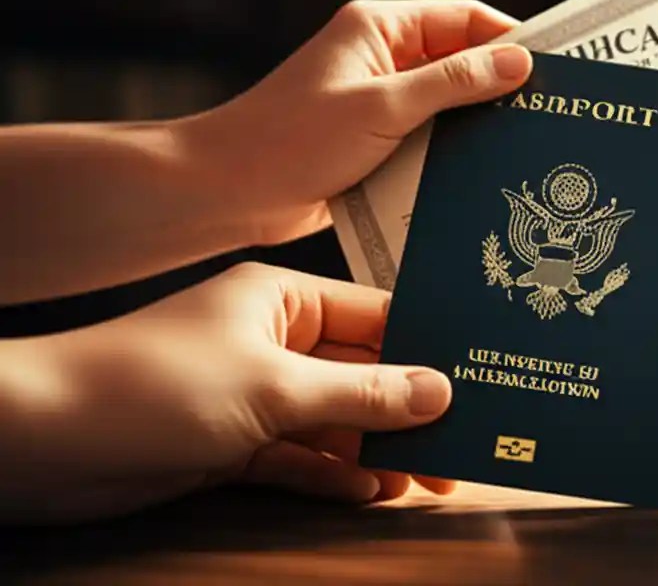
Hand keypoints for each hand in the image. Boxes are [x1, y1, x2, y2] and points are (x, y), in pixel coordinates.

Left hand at [0, 263, 453, 523]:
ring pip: (335, 423)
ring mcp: (253, 393)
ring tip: (428, 477)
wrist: (45, 440)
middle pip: (362, 375)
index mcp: (282, 298)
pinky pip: (300, 458)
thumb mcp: (275, 387)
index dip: (429, 347)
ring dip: (376, 451)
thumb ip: (363, 395)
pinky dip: (332, 475)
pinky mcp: (233, 442)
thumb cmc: (152, 385)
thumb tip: (439, 391)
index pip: (377, 315)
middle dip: (409, 411)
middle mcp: (272, 340)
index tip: (479, 376)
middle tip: (462, 444)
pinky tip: (369, 493)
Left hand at [175, 0, 533, 244]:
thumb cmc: (291, 141)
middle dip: (502, 87)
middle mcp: (382, 56)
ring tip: (524, 151)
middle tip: (550, 116)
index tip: (555, 69)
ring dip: (478, 127)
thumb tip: (518, 62)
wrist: (229, 192)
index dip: (511, 39)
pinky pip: (429, 139)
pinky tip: (481, 177)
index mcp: (380, 27)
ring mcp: (379, 99)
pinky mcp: (375, 139)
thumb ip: (454, 83)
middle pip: (462, 62)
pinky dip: (452, 154)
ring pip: (449, 105)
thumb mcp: (383, 107)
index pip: (465, 19)